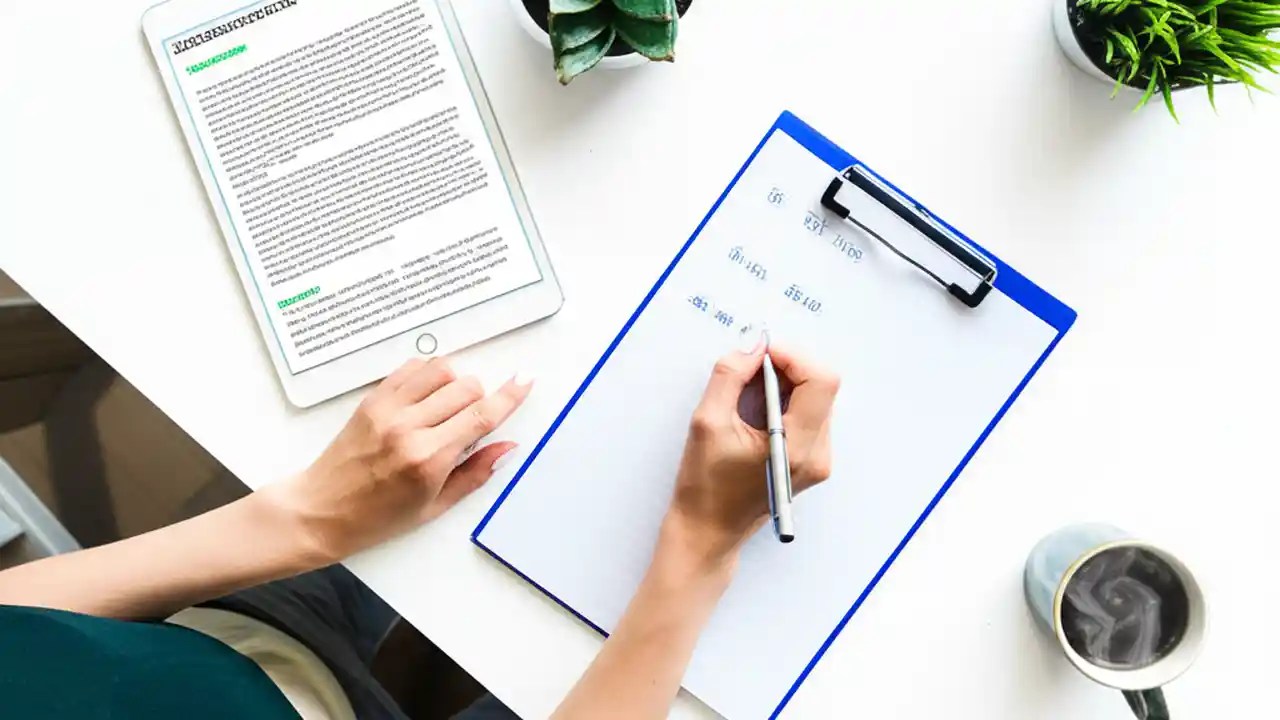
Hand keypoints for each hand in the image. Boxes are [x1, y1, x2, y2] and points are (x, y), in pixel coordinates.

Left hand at [265, 357, 531, 562]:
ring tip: (446, 408)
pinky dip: (427, 375)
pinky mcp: (371, 400)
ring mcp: (387, 411)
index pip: (481, 417)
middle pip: (466, 388)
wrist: (319, 512)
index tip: (525, 381)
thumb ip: (475, 474)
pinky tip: (425, 397)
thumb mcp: (434, 507)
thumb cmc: (376, 519)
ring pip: (441, 370)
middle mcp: (409, 429)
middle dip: (479, 399)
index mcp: (429, 461)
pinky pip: (411, 368)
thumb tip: (507, 447)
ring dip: (454, 383)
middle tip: (468, 423)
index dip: (510, 396)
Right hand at [660, 340, 838, 571]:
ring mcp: (818, 459)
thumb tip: (751, 345)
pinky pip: (808, 412)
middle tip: (750, 364)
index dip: (793, 356)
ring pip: (816, 396)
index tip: (761, 351)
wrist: (708, 532)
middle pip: (822, 386)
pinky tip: (756, 408)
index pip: (821, 382)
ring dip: (785, 381)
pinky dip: (785, 398)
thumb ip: (729, 376)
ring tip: (748, 390)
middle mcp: (817, 454)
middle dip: (787, 366)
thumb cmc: (704, 487)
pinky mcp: (811, 459)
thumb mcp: (707, 423)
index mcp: (797, 448)